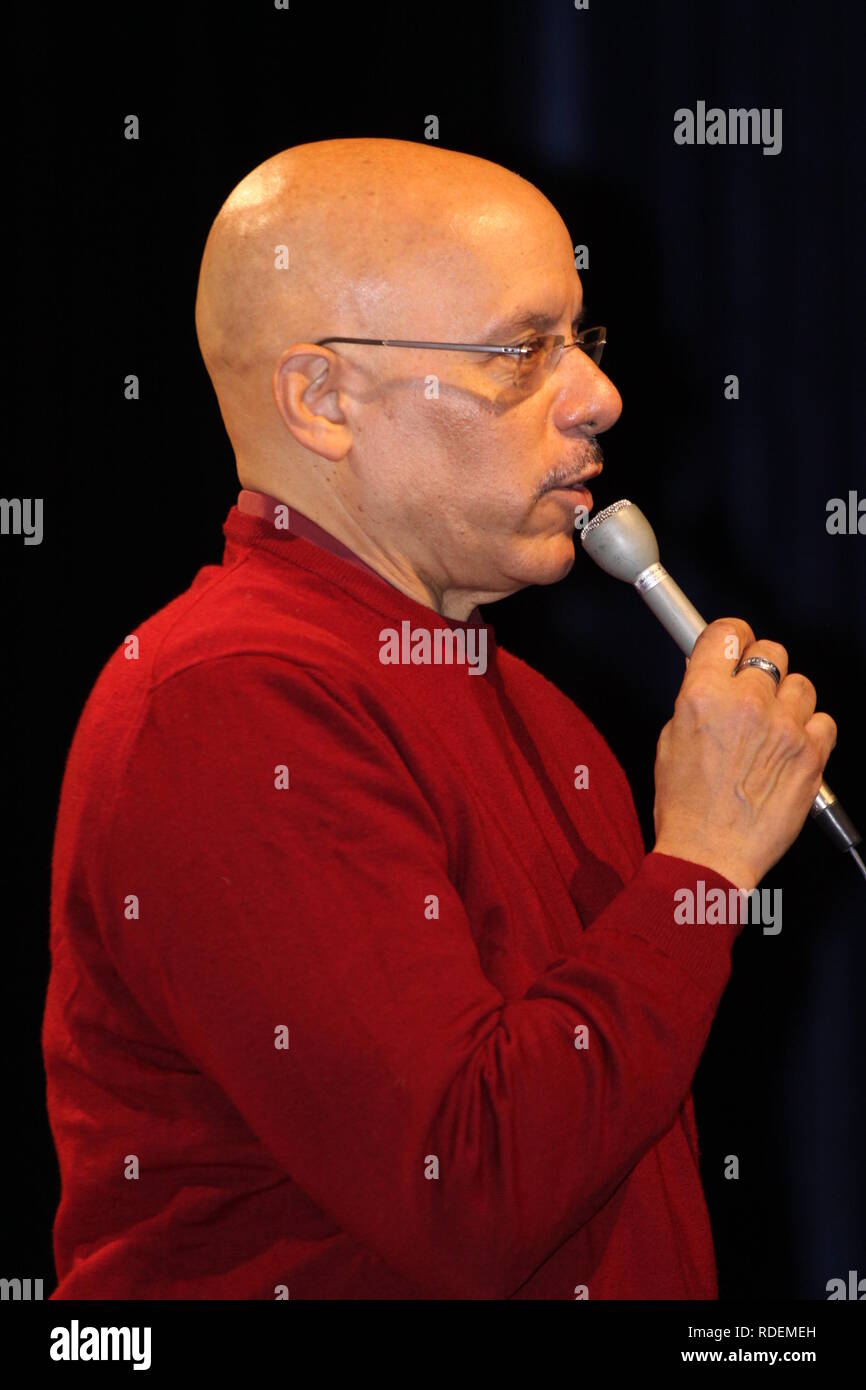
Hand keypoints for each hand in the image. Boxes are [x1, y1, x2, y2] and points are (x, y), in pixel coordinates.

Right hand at [652, 618, 836, 890]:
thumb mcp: (671, 739)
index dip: (733, 637)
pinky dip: (810, 732)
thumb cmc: (686, 806)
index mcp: (702, 696)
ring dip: (788, 702)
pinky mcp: (811, 754)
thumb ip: (697, 700)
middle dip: (762, 669)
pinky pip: (823, 722)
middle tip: (752, 694)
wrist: (711, 854)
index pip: (728, 633)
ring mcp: (783, 728)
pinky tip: (789, 750)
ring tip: (772, 730)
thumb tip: (716, 678)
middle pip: (771, 652)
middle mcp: (745, 705)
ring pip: (801, 685)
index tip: (736, 645)